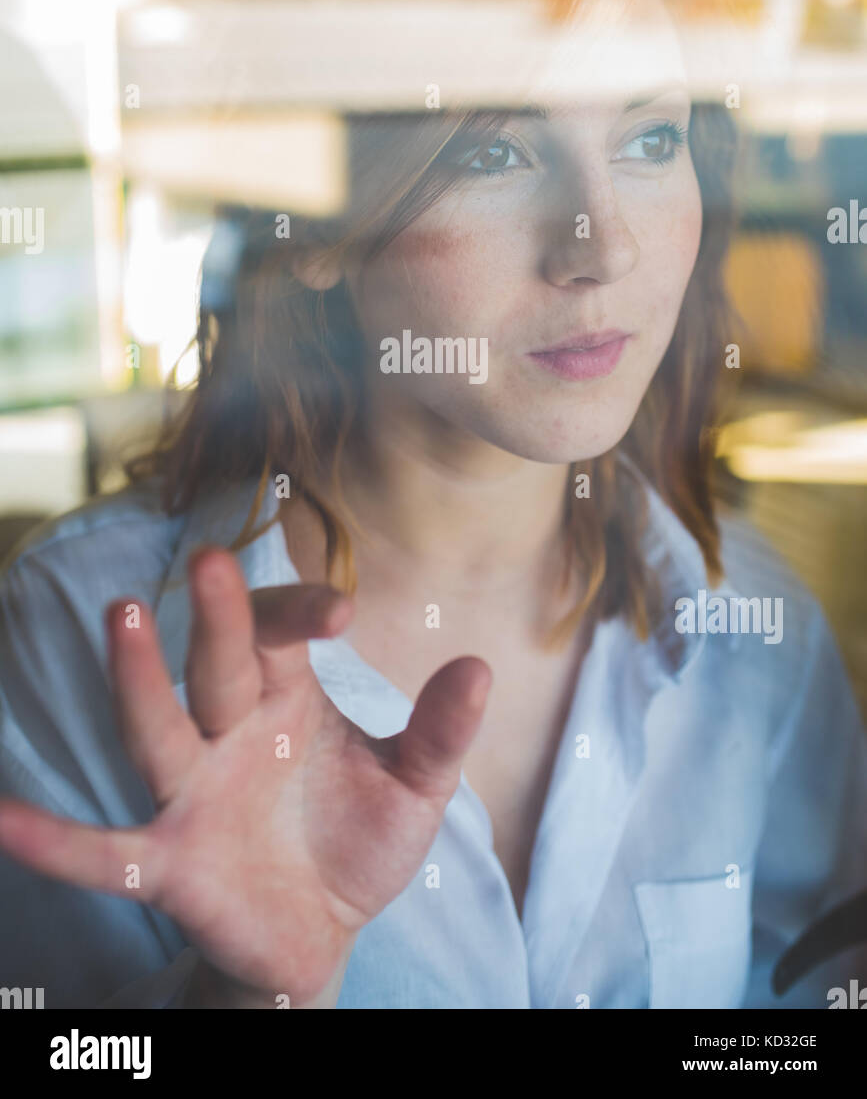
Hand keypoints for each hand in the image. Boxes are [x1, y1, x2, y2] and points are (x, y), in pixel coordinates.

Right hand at [0, 547, 490, 1006]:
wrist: (324, 932)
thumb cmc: (360, 840)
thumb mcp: (415, 787)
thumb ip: (440, 732)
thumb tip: (480, 666)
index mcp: (285, 697)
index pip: (281, 633)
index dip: (302, 611)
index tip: (343, 612)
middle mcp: (229, 731)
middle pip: (217, 665)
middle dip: (220, 617)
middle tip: (212, 560)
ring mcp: (193, 793)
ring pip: (159, 729)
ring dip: (138, 677)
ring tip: (124, 613)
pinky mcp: (169, 861)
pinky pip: (104, 851)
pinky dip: (52, 838)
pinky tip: (1, 819)